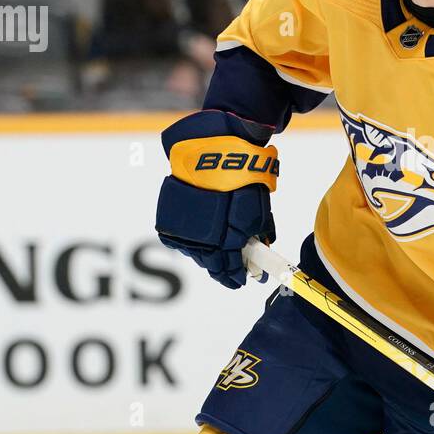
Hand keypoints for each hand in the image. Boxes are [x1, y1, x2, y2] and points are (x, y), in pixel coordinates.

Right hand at [155, 110, 278, 288]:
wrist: (213, 153)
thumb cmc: (242, 180)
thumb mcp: (258, 210)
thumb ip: (259, 233)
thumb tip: (263, 247)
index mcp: (226, 242)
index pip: (230, 270)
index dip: (236, 277)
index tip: (241, 280)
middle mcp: (202, 242)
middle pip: (211, 265)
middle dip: (222, 269)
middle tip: (230, 271)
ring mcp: (183, 231)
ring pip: (195, 254)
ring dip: (206, 255)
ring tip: (217, 253)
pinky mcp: (170, 220)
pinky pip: (181, 239)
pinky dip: (192, 241)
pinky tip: (201, 239)